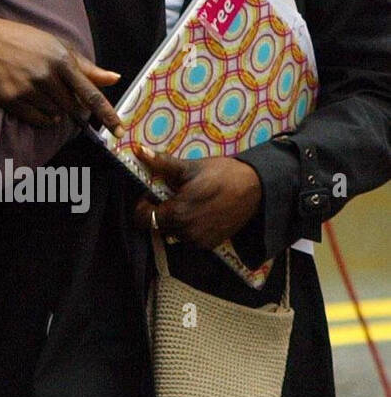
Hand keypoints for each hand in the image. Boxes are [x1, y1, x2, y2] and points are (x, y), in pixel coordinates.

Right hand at [0, 17, 121, 130]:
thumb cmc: (27, 42)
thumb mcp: (58, 48)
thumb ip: (87, 68)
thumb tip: (115, 78)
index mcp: (61, 60)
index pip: (91, 94)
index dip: (107, 114)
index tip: (119, 130)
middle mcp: (45, 75)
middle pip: (73, 107)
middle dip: (71, 104)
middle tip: (58, 89)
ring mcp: (27, 88)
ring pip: (55, 114)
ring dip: (55, 109)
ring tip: (41, 90)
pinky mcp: (12, 99)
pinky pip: (37, 120)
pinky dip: (42, 117)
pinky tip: (35, 101)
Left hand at [135, 147, 262, 249]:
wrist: (257, 188)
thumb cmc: (222, 174)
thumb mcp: (190, 167)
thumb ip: (161, 163)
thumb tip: (138, 151)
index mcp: (177, 214)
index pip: (142, 218)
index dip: (142, 204)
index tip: (152, 192)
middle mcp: (186, 233)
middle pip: (157, 225)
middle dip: (158, 210)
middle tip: (172, 194)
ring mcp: (199, 241)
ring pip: (172, 233)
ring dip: (173, 219)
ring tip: (187, 201)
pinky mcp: (211, 245)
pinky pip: (188, 238)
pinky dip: (188, 227)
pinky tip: (199, 211)